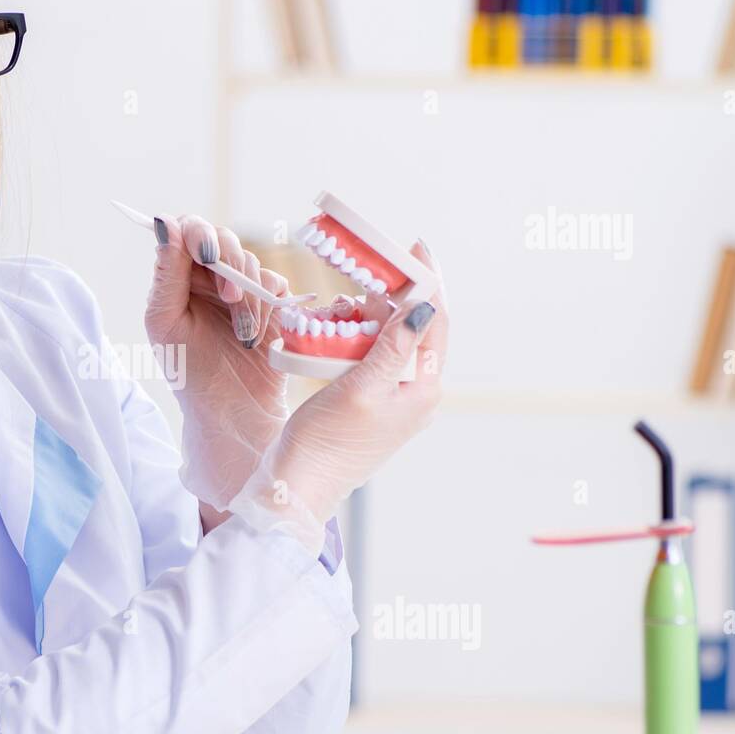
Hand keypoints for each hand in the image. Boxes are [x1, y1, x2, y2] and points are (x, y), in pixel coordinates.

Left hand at [143, 212, 291, 511]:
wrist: (233, 410)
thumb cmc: (188, 370)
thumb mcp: (165, 322)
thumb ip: (166, 273)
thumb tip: (163, 222)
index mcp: (177, 276)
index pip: (186, 228)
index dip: (198, 234)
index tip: (205, 257)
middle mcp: (208, 275)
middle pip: (222, 237)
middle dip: (228, 264)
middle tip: (228, 298)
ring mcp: (242, 286)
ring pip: (251, 261)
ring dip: (247, 297)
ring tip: (241, 335)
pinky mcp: (272, 302)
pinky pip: (275, 283)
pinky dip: (267, 307)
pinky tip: (256, 336)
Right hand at [225, 239, 447, 553]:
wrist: (298, 487)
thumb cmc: (326, 441)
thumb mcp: (361, 387)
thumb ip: (393, 346)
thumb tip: (426, 307)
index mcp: (423, 391)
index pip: (436, 322)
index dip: (429, 280)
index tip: (418, 245)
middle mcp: (416, 396)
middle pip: (416, 330)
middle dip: (396, 295)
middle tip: (371, 269)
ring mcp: (395, 403)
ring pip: (392, 343)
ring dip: (372, 317)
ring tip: (345, 300)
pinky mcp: (371, 407)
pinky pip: (373, 360)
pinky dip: (358, 338)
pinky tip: (337, 327)